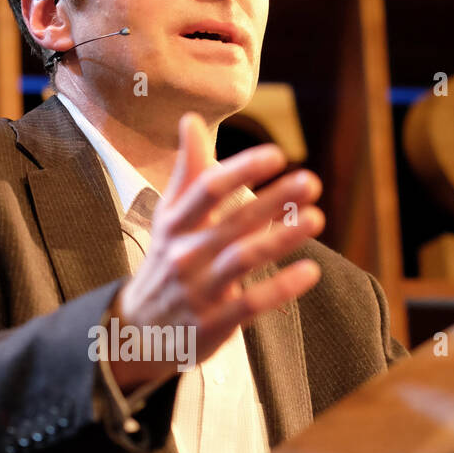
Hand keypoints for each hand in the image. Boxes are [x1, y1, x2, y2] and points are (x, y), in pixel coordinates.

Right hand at [108, 112, 324, 393]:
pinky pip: (250, 304)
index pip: (207, 191)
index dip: (241, 170)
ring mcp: (198, 291)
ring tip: (317, 219)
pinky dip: (281, 288)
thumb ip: (187, 173)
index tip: (276, 154)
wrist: (136, 331)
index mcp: (174, 225)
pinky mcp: (212, 323)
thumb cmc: (163, 264)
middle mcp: (184, 255)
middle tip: (311, 181)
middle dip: (273, 200)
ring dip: (281, 239)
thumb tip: (191, 121)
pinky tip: (310, 271)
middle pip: (232, 223)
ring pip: (242, 260)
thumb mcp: (168, 219)